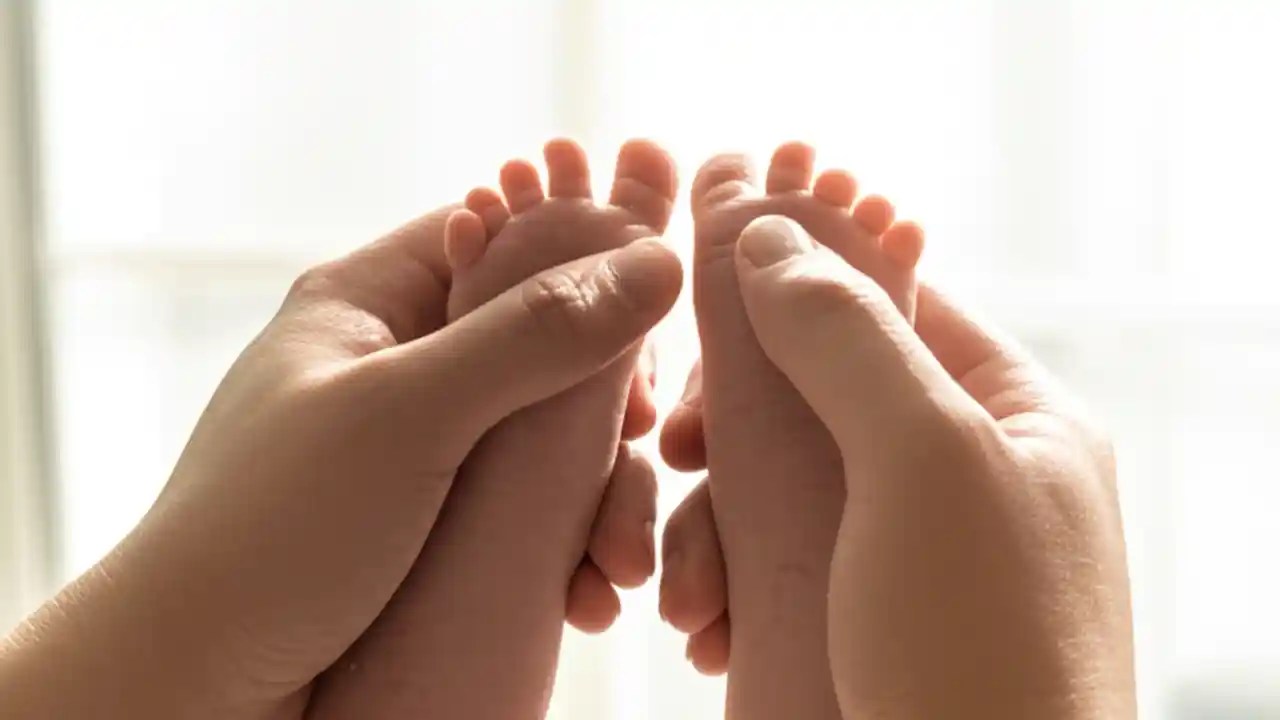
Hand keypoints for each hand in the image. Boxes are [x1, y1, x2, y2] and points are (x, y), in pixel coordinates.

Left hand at [0, 207, 681, 719]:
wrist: (193, 687)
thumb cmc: (270, 531)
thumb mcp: (405, 415)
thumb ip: (531, 334)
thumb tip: (655, 263)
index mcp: (371, 304)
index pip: (500, 236)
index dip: (585, 260)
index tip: (651, 315)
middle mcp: (401, 368)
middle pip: (541, 345)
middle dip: (603, 410)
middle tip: (644, 451)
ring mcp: (422, 452)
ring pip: (546, 441)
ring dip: (599, 497)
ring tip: (614, 564)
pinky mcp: (438, 530)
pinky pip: (530, 515)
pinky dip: (569, 551)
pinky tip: (587, 596)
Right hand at [660, 217, 1135, 717]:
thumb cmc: (979, 649)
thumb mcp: (922, 461)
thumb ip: (844, 334)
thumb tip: (766, 229)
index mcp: (1013, 417)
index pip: (892, 302)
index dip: (794, 285)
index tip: (699, 289)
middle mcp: (962, 476)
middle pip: (818, 394)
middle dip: (735, 427)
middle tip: (677, 448)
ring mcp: (904, 553)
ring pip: (778, 483)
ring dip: (713, 523)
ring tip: (688, 590)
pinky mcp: (852, 618)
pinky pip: (768, 562)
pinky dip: (723, 584)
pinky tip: (704, 628)